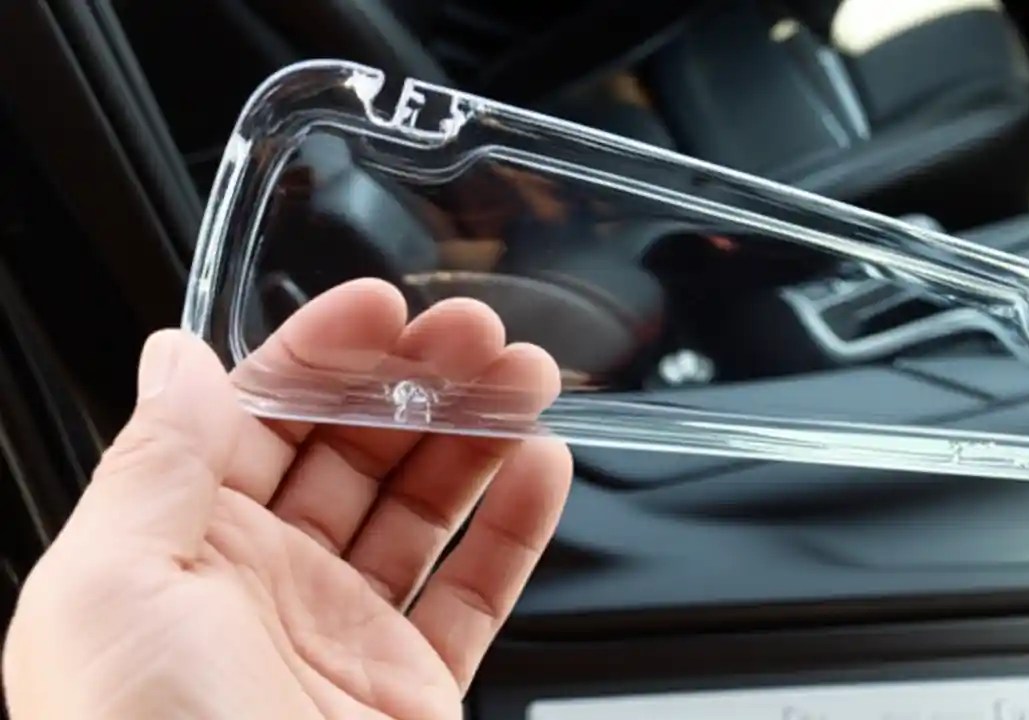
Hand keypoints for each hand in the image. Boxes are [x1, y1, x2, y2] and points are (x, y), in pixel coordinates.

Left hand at [2, 279, 570, 718]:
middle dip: (416, 380)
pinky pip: (476, 590)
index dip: (322, 352)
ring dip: (478, 434)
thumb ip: (153, 462)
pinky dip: (517, 529)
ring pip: (425, 505)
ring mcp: (344, 631)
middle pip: (354, 449)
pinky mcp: (412, 682)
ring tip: (526, 381)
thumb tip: (172, 357)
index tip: (382, 305)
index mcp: (178, 548)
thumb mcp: (108, 590)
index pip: (259, 415)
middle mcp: (263, 581)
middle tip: (478, 335)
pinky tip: (542, 471)